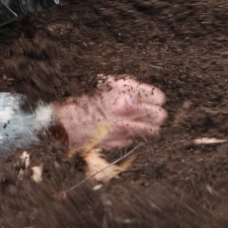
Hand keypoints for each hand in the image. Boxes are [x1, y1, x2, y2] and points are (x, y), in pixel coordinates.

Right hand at [52, 76, 166, 148]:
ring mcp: (125, 128)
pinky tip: (122, 129)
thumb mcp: (107, 85)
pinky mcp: (120, 142)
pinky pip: (134, 138)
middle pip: (159, 115)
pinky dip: (131, 135)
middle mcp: (127, 111)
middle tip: (152, 112)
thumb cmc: (84, 101)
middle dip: (157, 113)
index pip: (157, 97)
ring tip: (142, 123)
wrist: (67, 122)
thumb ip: (128, 88)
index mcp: (125, 93)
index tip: (154, 99)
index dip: (156, 98)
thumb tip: (145, 93)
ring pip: (152, 130)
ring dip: (149, 126)